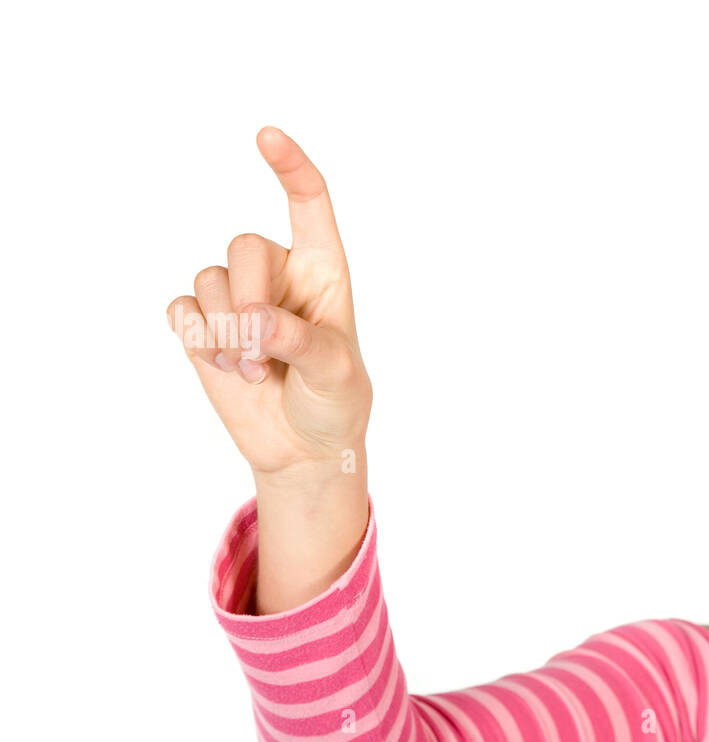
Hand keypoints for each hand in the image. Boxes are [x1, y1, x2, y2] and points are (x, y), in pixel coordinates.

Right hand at [164, 126, 371, 479]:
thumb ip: (300, 341)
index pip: (308, 203)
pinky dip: (198, 340)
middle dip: (247, 299)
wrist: (303, 448)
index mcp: (323, 269)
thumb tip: (254, 322)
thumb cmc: (334, 401)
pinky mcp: (204, 324)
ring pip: (209, 279)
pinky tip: (225, 367)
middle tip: (262, 352)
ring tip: (254, 371)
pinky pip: (181, 308)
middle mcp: (278, 273)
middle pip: (243, 246)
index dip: (290, 167)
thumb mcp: (336, 374)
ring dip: (225, 331)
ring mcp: (237, 297)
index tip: (266, 135)